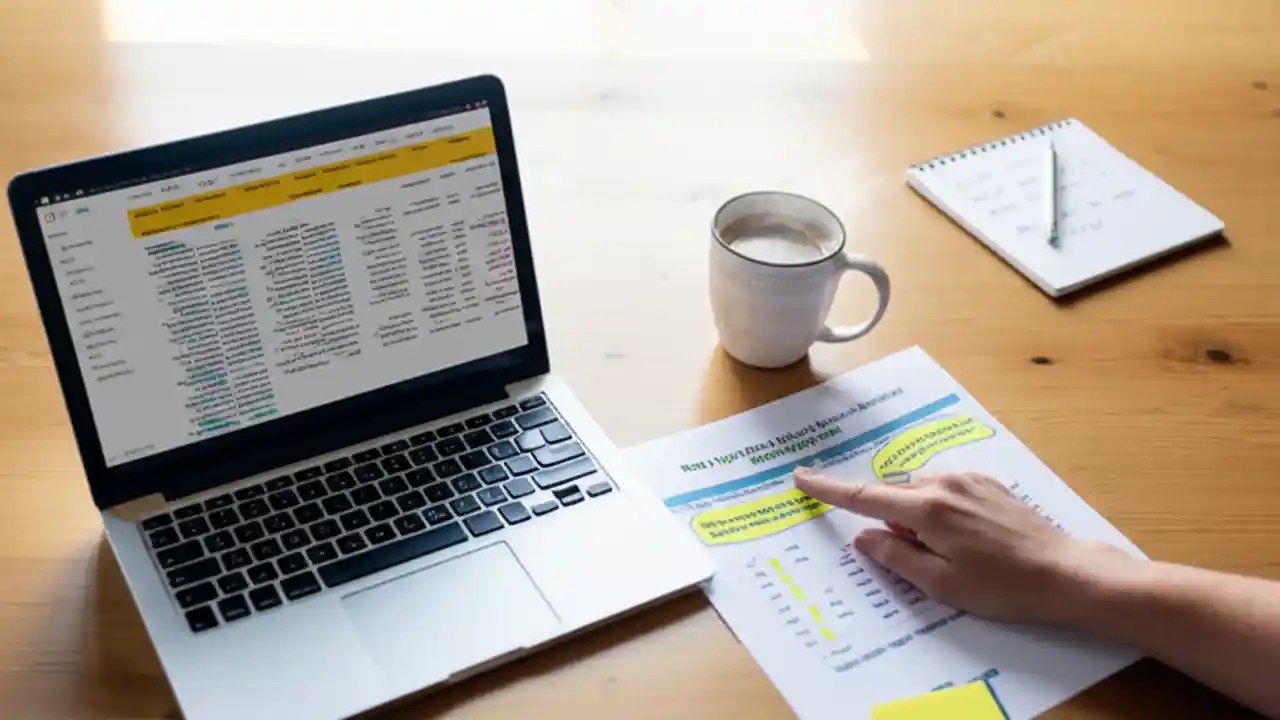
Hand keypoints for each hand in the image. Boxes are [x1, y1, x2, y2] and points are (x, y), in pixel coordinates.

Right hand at [793, 469, 1132, 623]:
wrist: (1064, 572)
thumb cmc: (1002, 585)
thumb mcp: (940, 584)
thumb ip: (895, 556)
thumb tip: (865, 536)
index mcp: (927, 509)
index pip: (865, 496)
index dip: (830, 489)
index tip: (802, 477)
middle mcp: (944, 484)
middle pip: (895, 496)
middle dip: (894, 523)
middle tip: (925, 561)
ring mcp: (968, 480)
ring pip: (920, 494)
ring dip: (920, 518)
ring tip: (955, 556)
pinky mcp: (987, 484)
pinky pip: (945, 491)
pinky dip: (941, 512)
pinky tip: (969, 541)